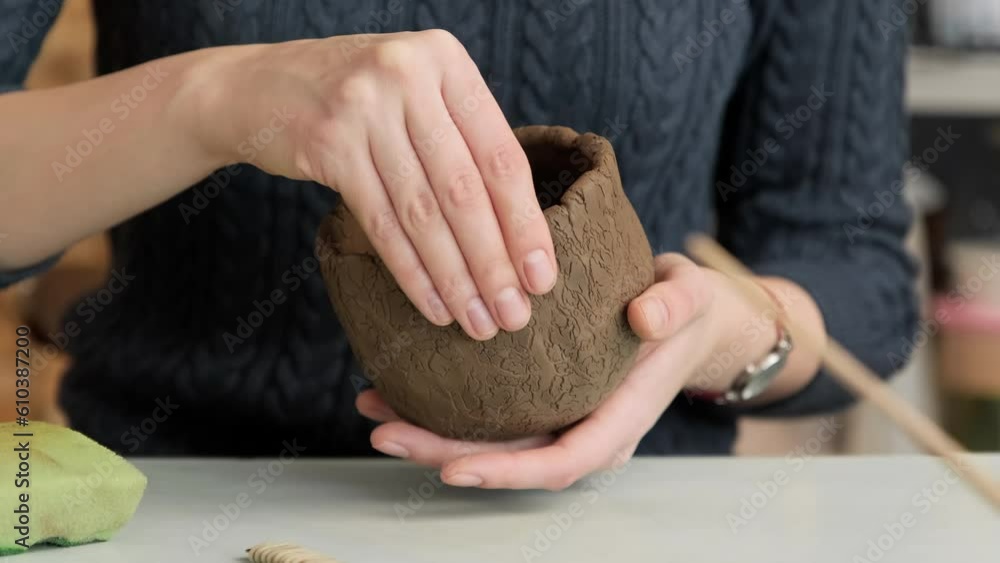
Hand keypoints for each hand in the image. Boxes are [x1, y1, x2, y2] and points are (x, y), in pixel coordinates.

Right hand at [194, 31, 557, 339]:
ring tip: (479, 322)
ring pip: (423, 213)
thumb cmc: (358, 100)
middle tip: (515, 314)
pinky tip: (435, 307)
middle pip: (465, 190)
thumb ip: (463, 136)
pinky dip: (412, 273)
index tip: (542, 276)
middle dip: (494, 262)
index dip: (525, 222)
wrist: (258, 86)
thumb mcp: (417, 92)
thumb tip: (524, 231)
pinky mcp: (325, 144)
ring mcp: (362, 108)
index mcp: (446, 60)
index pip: (500, 155)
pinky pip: (381, 224)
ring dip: (456, 278)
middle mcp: (407, 75)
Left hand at [357, 253, 723, 489]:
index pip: (563, 461)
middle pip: (511, 459)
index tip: (455, 469)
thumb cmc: (683, 310)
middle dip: (444, 454)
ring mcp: (561, 418)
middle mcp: (584, 429)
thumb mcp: (688, 297)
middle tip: (385, 432)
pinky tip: (401, 386)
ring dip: (431, 433)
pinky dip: (445, 407)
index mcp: (619, 419)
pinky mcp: (542, 400)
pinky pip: (492, 414)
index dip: (508, 472)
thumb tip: (644, 318)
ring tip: (375, 408)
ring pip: (492, 441)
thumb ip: (673, 307)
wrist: (682, 315)